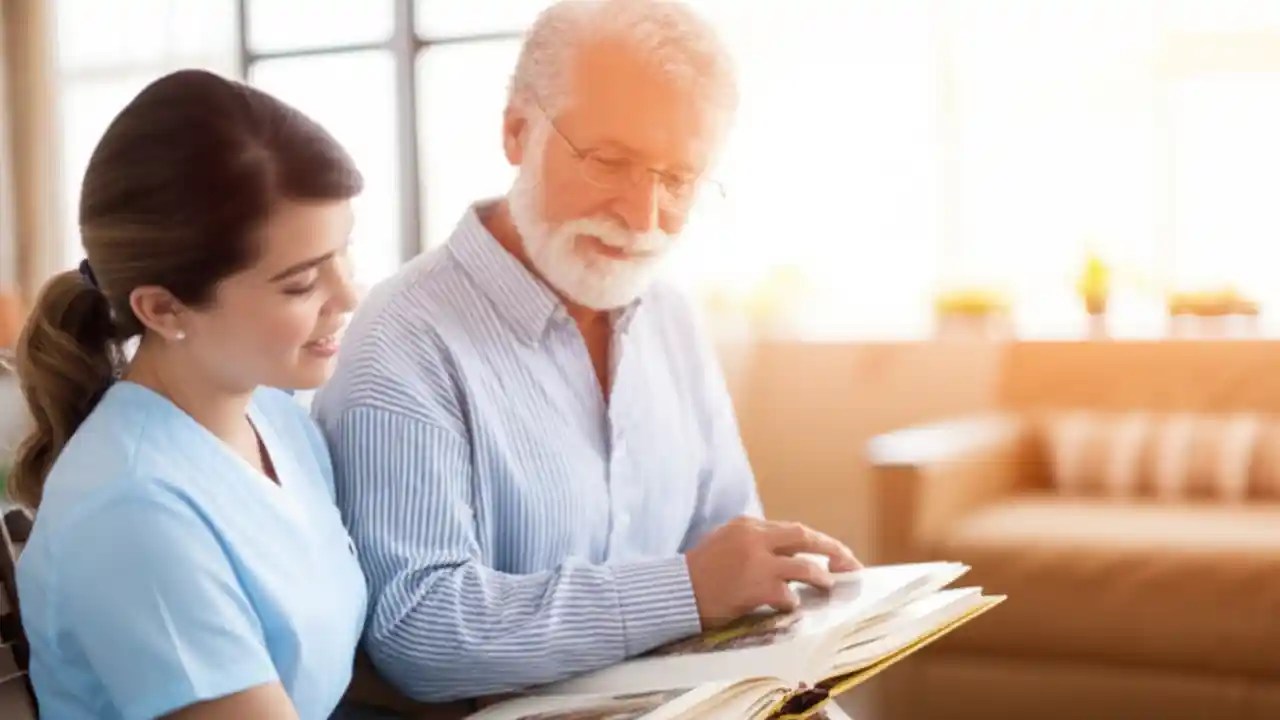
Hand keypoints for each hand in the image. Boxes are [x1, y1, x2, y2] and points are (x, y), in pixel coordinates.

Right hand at [684, 517, 861, 628]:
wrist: (675, 592)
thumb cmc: (698, 572)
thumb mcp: (724, 543)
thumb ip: (753, 543)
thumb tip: (786, 554)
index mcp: (747, 525)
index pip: (791, 530)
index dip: (814, 542)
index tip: (830, 551)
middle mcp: (755, 538)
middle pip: (805, 538)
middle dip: (832, 550)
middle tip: (850, 564)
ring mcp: (758, 562)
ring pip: (805, 567)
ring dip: (821, 578)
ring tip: (828, 587)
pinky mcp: (757, 587)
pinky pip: (788, 595)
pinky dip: (793, 602)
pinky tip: (789, 608)